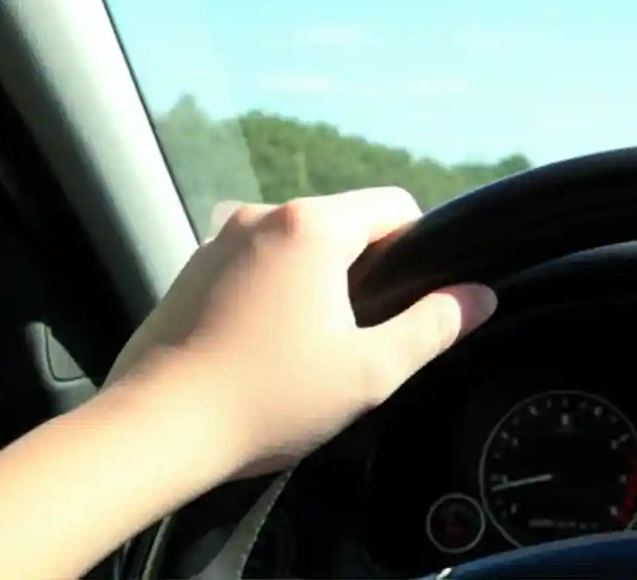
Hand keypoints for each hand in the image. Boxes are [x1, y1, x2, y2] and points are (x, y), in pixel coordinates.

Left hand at [110, 187, 496, 474]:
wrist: (156, 430)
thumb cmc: (268, 399)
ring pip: (298, 246)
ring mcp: (219, 239)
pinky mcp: (191, 270)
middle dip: (364, 273)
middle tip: (359, 339)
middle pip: (344, 224)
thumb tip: (479, 297)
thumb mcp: (371, 370)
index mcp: (312, 228)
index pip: (395, 206)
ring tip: (308, 350)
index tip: (409, 306)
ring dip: (317, 284)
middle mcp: (263, 216)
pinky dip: (274, 293)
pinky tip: (265, 348)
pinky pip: (257, 265)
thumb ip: (434, 326)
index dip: (418, 252)